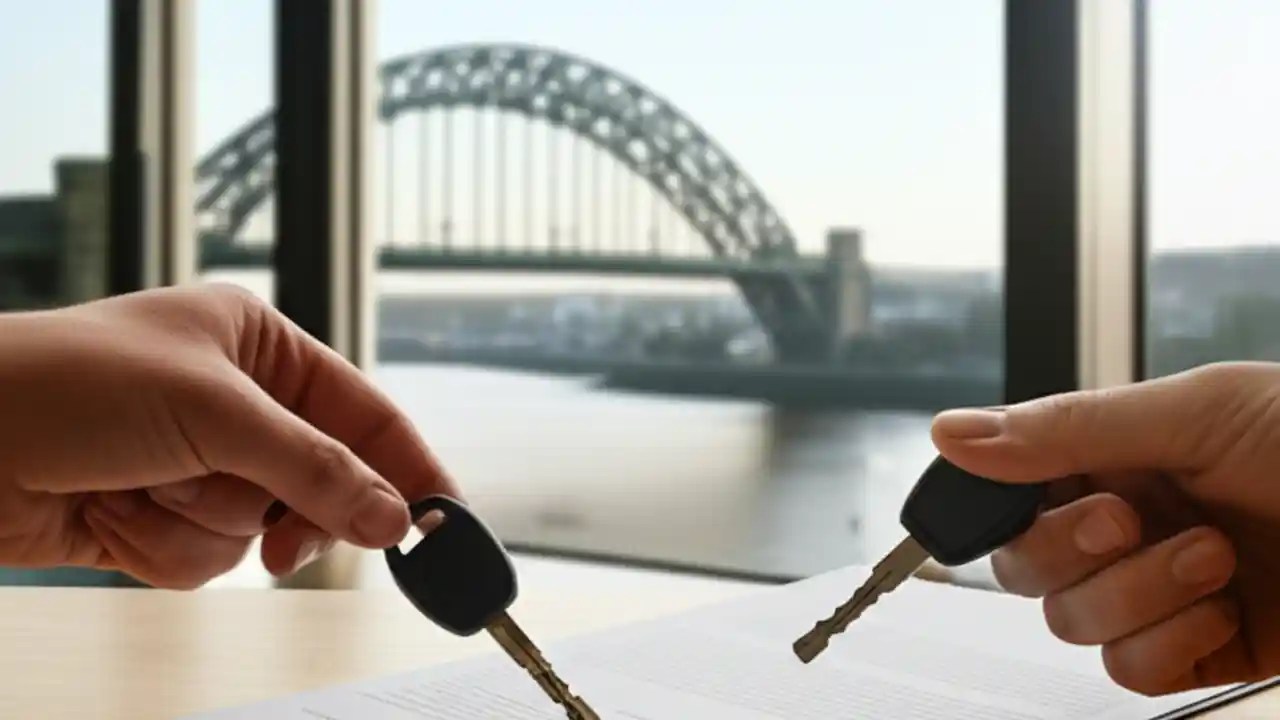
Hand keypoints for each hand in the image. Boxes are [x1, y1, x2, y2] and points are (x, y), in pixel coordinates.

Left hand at [0, 283, 458, 588]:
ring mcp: (198, 461)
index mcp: (257, 346)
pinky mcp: (159, 513)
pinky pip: (208, 556)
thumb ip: (314, 469)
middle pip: (320, 481)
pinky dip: (166, 548)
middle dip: (288, 510)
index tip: (445, 518)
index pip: (361, 410)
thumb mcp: (213, 412)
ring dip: (206, 523)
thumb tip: (395, 519)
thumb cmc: (70, 385)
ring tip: (147, 489)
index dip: (407, 465)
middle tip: (288, 546)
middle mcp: (235, 402)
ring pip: (261, 528)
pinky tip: (116, 514)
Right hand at [931, 362, 1279, 694]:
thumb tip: (950, 433)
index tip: (1028, 501)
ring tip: (1213, 559)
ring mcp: (1161, 590)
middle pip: (1026, 569)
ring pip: (1075, 625)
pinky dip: (1169, 645)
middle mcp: (1128, 523)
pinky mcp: (1202, 650)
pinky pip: (1131, 673)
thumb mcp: (1197, 412)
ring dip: (1139, 596)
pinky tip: (1223, 610)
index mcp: (1115, 455)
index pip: (1011, 492)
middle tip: (1132, 519)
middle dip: (1074, 550)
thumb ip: (1068, 429)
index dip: (1002, 505)